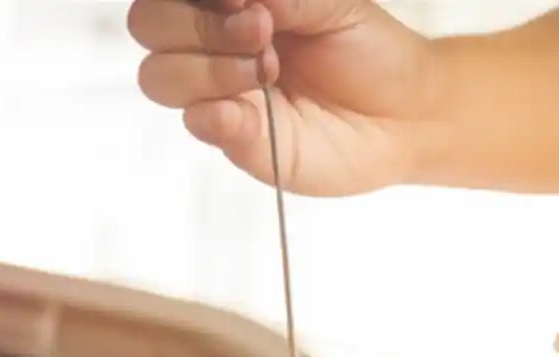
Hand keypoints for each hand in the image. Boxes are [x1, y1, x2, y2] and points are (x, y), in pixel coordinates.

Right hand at [127, 0, 443, 194]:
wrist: (408, 112)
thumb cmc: (371, 52)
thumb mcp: (333, 4)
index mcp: (230, 5)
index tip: (246, 0)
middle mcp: (215, 46)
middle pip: (150, 26)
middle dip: (197, 24)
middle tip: (261, 31)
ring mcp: (223, 95)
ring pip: (160, 76)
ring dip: (207, 67)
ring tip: (267, 69)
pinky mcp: (241, 141)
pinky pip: (198, 125)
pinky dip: (211, 113)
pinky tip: (243, 108)